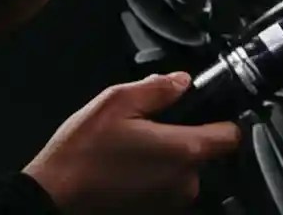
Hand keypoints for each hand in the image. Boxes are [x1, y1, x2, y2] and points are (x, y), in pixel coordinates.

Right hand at [23, 72, 240, 214]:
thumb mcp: (116, 102)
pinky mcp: (155, 213)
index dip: (222, 120)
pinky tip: (128, 168)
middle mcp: (184, 181)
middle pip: (205, 153)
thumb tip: (182, 81)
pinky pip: (166, 188)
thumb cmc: (81, 153)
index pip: (231, 136)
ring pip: (184, 171)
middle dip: (184, 139)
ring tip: (133, 150)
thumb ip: (157, 88)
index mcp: (183, 150)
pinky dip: (154, 178)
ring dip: (167, 160)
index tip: (206, 112)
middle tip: (151, 129)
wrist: (52, 197)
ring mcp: (171, 202)